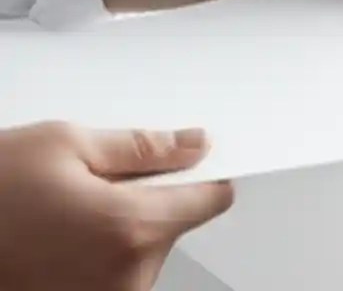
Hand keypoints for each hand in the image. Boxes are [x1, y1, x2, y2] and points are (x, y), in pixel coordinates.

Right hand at [0, 123, 233, 290]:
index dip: (200, 173)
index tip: (188, 161)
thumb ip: (142, 147)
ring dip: (117, 226)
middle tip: (90, 181)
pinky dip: (95, 252)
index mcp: (131, 227)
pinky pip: (114, 273)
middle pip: (172, 223)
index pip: (211, 199)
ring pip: (142, 249)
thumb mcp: (62, 144)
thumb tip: (194, 144)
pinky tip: (55, 236)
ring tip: (59, 211)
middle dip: (145, 196)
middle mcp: (128, 275)